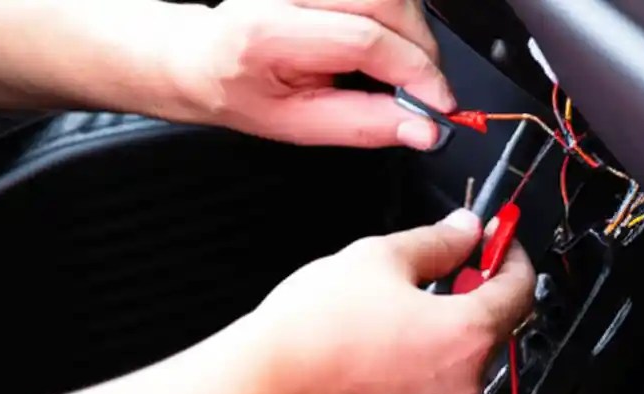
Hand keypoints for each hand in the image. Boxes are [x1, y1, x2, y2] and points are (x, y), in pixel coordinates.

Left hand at [175, 0, 453, 148]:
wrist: (202, 57)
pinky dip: (398, 19)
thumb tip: (421, 130)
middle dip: (423, 50)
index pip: (365, 40)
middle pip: (388, 2)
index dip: (415, 73)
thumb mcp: (297, 125)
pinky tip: (389, 46)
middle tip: (429, 91)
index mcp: (271, 32)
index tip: (440, 106)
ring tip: (406, 72)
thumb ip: (362, 125)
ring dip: (414, 33)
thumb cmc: (240, 91)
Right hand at [239, 209, 535, 393]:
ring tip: (424, 284)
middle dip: (487, 283)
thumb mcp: (381, 257)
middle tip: (463, 253)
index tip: (499, 234)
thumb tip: (464, 231)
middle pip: (502, 321)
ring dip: (461, 314)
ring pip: (472, 349)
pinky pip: (443, 372)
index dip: (511, 252)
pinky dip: (437, 343)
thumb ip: (436, 241)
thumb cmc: (314, 330)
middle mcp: (465, 377)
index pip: (520, 287)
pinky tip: (403, 321)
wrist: (266, 388)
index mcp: (468, 334)